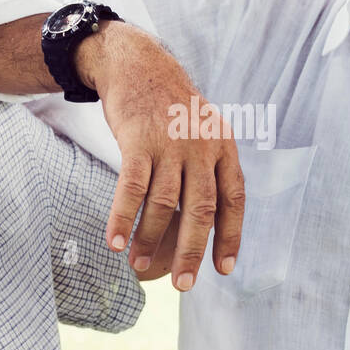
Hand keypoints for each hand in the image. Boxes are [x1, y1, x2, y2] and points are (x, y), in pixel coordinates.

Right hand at [75, 21, 243, 290]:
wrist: (138, 63)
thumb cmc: (170, 108)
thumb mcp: (203, 130)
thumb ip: (208, 170)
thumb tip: (207, 222)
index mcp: (223, 147)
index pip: (234, 199)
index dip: (230, 236)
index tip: (224, 269)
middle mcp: (202, 147)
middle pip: (201, 209)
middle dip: (191, 251)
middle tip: (183, 286)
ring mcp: (170, 143)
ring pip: (165, 203)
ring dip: (150, 240)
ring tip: (138, 267)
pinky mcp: (138, 140)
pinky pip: (132, 188)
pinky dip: (123, 218)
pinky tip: (115, 242)